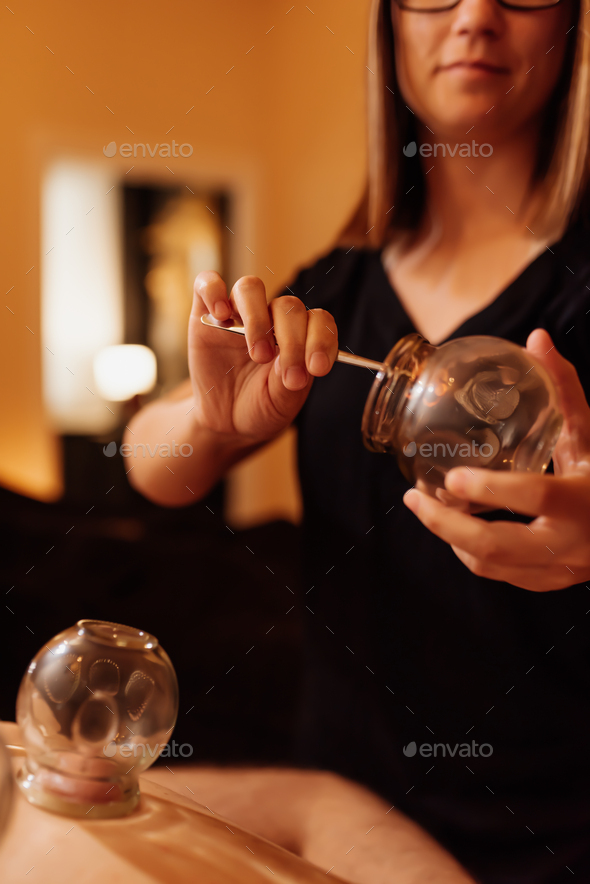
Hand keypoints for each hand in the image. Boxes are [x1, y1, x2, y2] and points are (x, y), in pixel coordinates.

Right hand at [188, 271, 337, 443]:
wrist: (225, 422)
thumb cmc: (260, 407)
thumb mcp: (281, 403)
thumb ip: (290, 380)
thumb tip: (295, 362)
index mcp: (299, 336)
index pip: (318, 320)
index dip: (321, 340)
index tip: (317, 368)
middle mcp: (271, 318)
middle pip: (287, 306)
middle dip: (292, 342)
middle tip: (287, 377)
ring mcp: (238, 314)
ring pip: (251, 288)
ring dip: (258, 320)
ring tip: (258, 355)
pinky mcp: (205, 315)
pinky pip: (208, 283)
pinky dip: (214, 291)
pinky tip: (221, 315)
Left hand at [403, 329, 589, 590]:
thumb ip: (564, 390)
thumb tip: (536, 339)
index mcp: (584, 500)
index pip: (535, 494)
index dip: (491, 487)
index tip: (452, 475)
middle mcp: (572, 543)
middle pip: (495, 546)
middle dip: (445, 524)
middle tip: (414, 497)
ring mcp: (559, 569)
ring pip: (490, 565)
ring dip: (451, 536)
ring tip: (426, 506)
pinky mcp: (548, 581)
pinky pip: (499, 573)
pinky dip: (470, 551)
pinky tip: (455, 526)